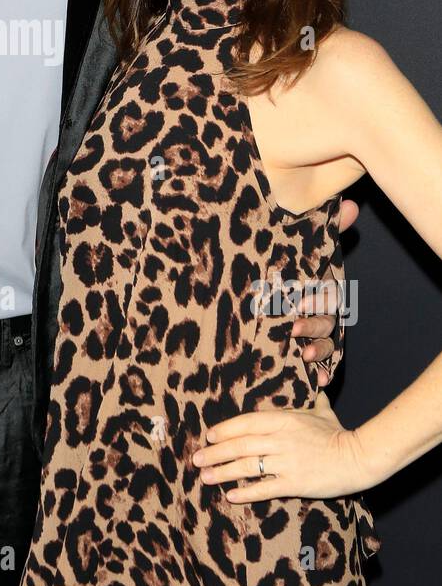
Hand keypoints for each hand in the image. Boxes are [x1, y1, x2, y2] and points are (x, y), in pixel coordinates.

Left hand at [192, 390, 374, 500]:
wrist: (359, 457)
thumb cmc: (339, 434)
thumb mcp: (322, 413)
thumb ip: (312, 403)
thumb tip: (318, 388)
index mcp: (284, 419)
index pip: (246, 422)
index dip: (225, 430)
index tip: (209, 436)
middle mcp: (281, 439)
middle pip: (240, 445)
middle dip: (215, 453)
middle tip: (197, 459)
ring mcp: (287, 461)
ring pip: (246, 466)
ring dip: (223, 472)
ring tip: (206, 477)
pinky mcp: (295, 483)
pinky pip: (264, 488)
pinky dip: (246, 492)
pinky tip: (231, 496)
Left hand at [291, 197, 358, 385]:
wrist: (237, 300)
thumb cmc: (274, 272)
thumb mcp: (291, 251)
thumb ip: (321, 231)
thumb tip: (348, 204)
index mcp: (316, 286)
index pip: (329, 294)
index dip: (319, 300)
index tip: (301, 303)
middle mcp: (317, 311)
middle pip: (327, 321)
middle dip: (314, 324)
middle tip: (295, 327)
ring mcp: (312, 333)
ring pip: (326, 342)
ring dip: (319, 349)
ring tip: (304, 355)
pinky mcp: (304, 352)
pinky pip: (322, 365)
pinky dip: (322, 373)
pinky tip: (319, 381)